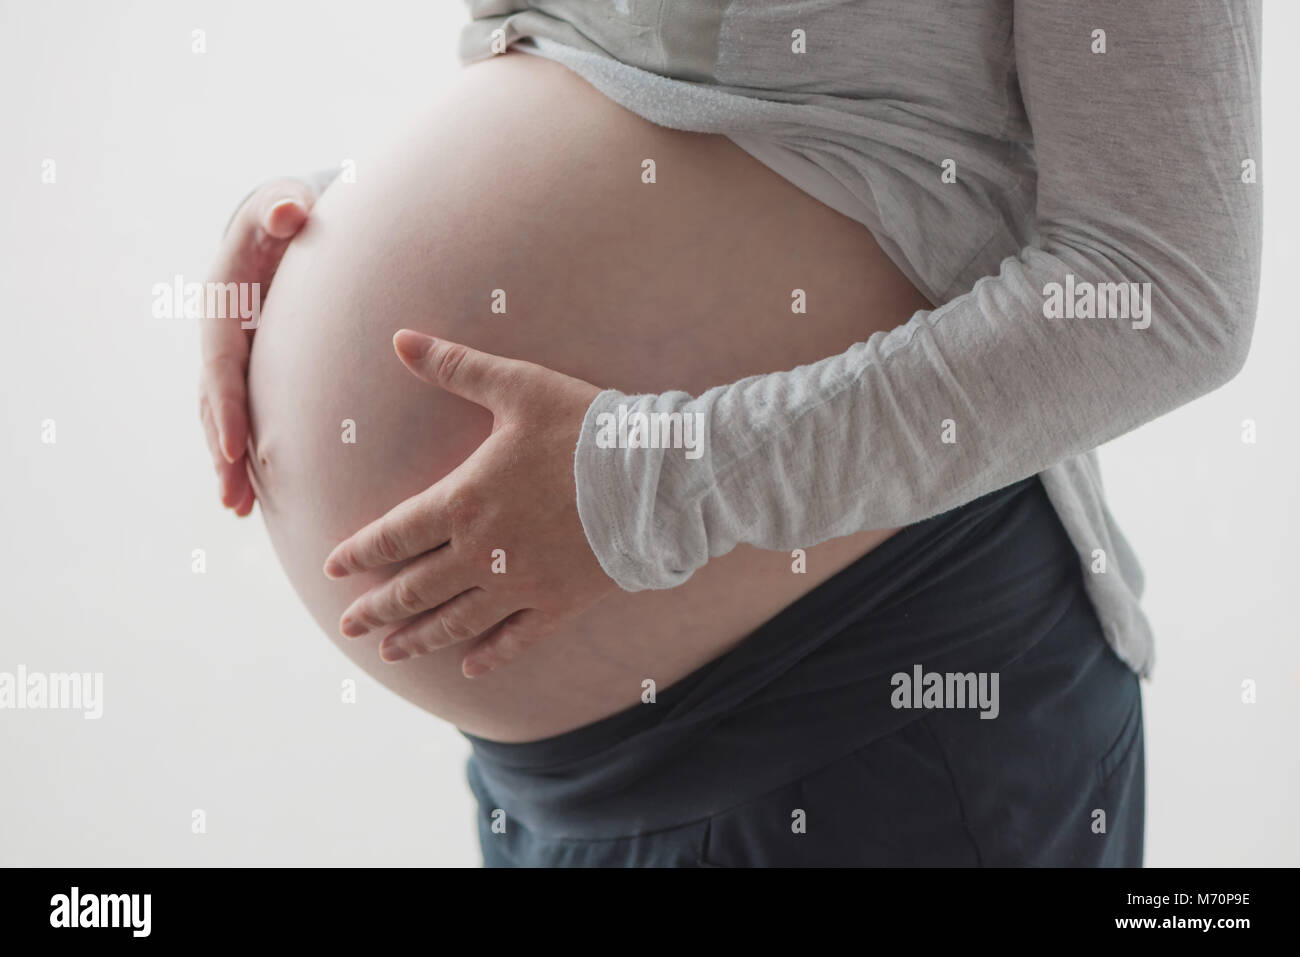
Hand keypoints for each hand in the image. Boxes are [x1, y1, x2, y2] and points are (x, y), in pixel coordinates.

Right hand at [198, 179, 317, 515]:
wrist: (281, 221)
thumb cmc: (284, 214)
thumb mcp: (281, 204)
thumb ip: (283, 207)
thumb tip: (290, 211)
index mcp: (221, 308)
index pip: (222, 366)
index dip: (228, 408)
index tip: (235, 449)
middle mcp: (219, 338)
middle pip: (217, 404)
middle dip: (223, 452)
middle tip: (232, 498)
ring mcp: (232, 358)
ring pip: (225, 419)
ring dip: (229, 464)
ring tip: (236, 509)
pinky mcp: (251, 371)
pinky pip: (244, 417)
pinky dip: (244, 454)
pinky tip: (254, 495)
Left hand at [323, 331, 616, 677]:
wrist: (652, 478)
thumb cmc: (583, 428)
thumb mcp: (516, 387)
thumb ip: (455, 367)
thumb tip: (400, 338)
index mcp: (463, 502)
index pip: (393, 536)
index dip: (359, 554)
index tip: (333, 569)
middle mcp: (481, 553)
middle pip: (414, 589)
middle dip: (377, 608)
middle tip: (349, 626)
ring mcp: (519, 585)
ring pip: (455, 621)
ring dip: (418, 638)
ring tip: (391, 653)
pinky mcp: (557, 604)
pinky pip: (514, 638)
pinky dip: (488, 655)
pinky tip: (469, 669)